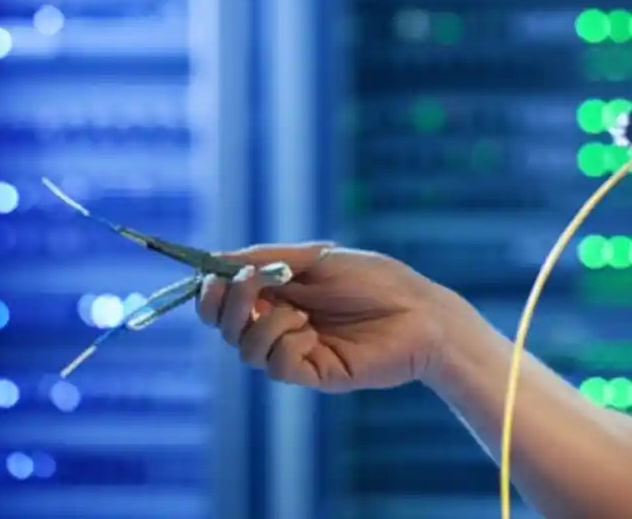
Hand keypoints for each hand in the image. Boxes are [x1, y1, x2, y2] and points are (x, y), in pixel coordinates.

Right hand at [195, 242, 466, 391]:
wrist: (420, 312)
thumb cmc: (376, 280)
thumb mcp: (317, 257)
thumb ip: (268, 258)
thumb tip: (215, 258)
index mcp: (281, 293)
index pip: (227, 300)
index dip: (210, 292)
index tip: (212, 276)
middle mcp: (282, 323)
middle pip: (226, 327)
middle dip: (226, 306)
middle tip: (247, 285)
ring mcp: (297, 350)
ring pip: (245, 350)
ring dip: (262, 325)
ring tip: (297, 313)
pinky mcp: (314, 373)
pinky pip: (276, 366)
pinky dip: (284, 344)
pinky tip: (309, 332)